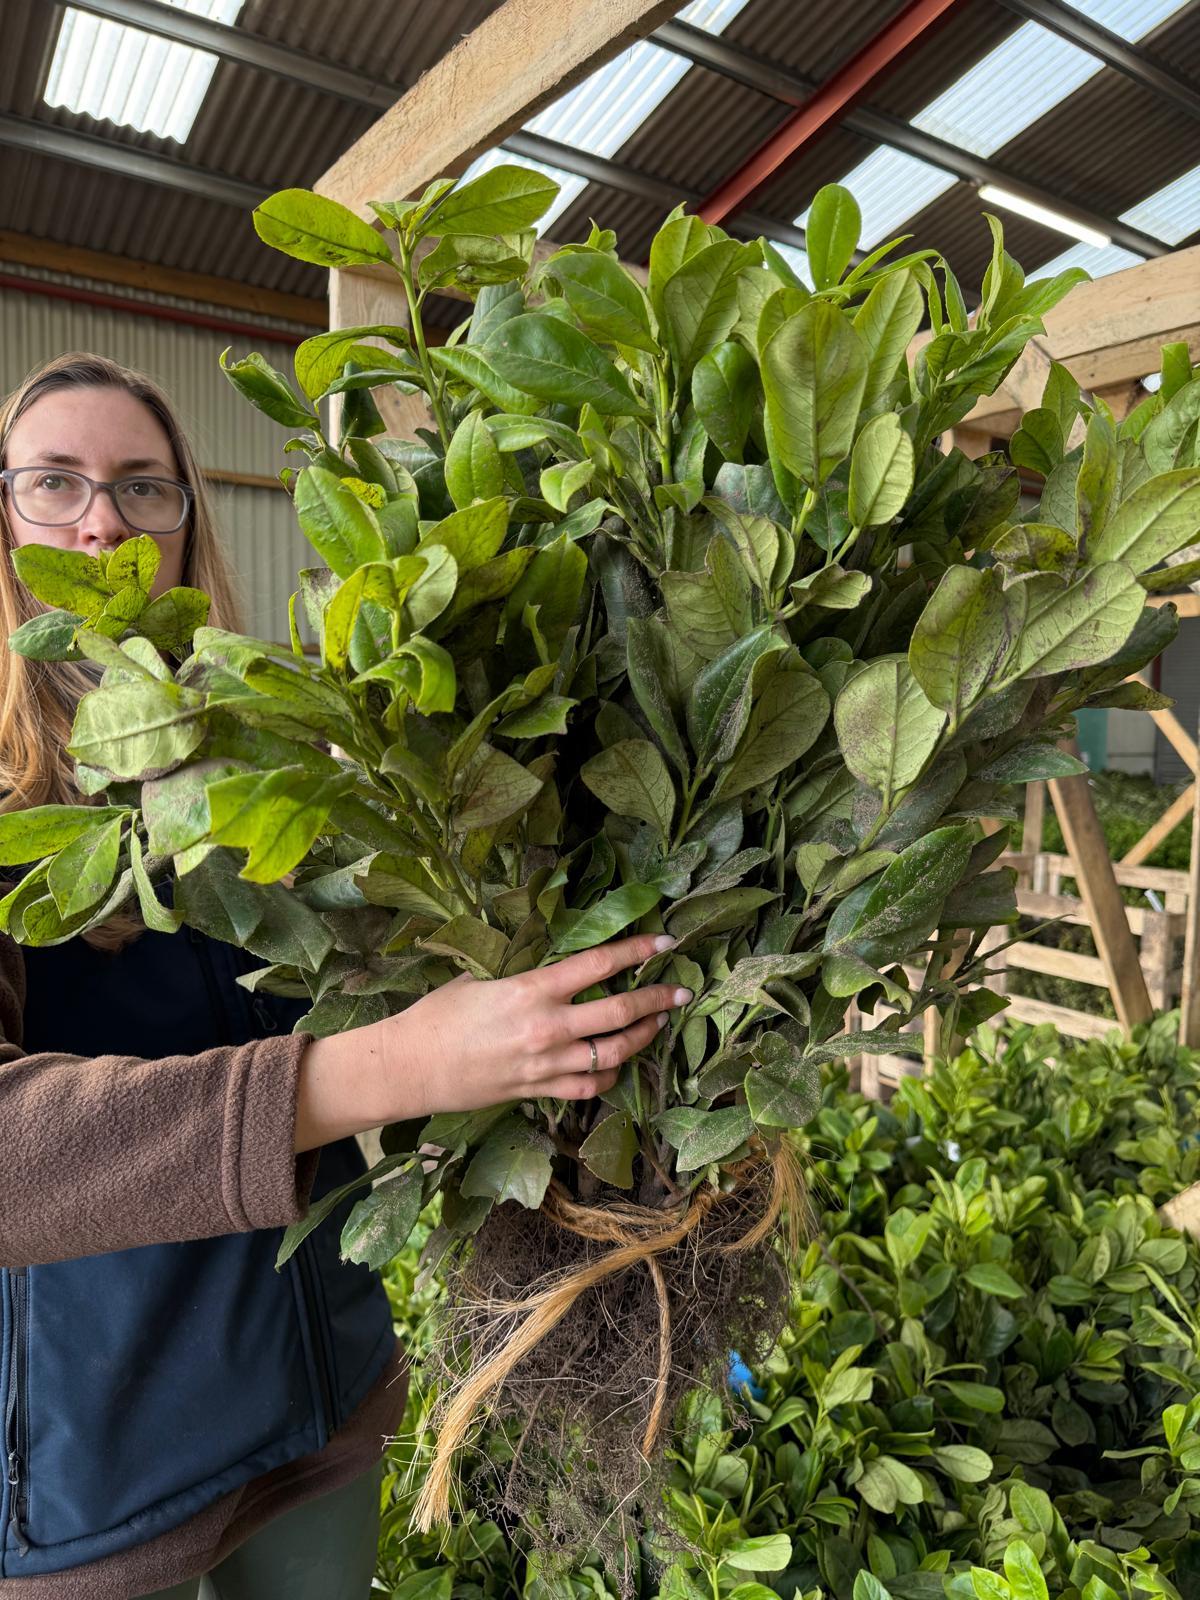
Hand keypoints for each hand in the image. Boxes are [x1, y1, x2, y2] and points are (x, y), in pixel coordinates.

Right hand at [294, 934, 691, 1152]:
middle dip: (657, 998)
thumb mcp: (479, 979)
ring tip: (658, 1022)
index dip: (636, 951)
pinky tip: (619, 1062)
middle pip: (619, 1010)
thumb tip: (550, 962)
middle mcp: (547, 1026)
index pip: (598, 963)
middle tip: (682, 989)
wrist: (410, 1068)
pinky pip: (590, 1085)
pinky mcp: (539, 1091)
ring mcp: (546, 1063)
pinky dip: (611, 1074)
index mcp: (531, 989)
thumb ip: (521, 973)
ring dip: (642, 1035)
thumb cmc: (437, 1016)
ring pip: (614, 1052)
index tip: (664, 942)